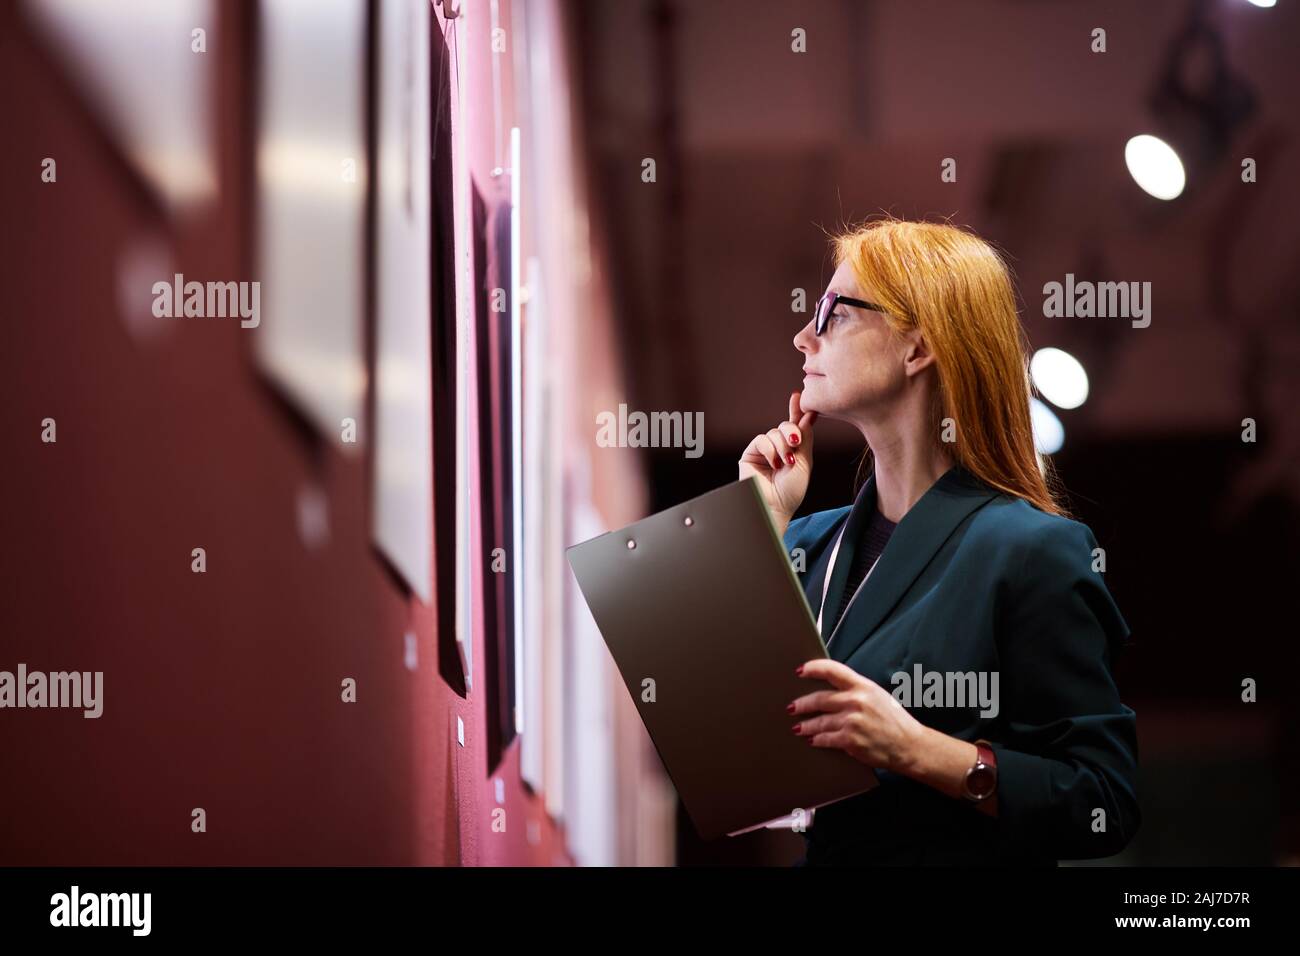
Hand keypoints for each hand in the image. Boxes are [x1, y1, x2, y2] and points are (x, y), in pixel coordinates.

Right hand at [738, 390, 816, 526]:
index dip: (796, 410)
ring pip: (774, 432)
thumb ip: (805, 438)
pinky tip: (774, 464)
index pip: (795, 425)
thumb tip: (809, 415)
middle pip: (785, 425)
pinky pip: (761, 440)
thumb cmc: (792, 490)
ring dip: (782, 446)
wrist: (776, 506)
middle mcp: (778, 447)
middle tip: (796, 443)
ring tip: (785, 463)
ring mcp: (763, 450)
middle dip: (792, 431)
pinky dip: (770, 450)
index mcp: (793, 449)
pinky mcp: (750, 454)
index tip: (797, 396)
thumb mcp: (805, 462)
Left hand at [789, 658, 924, 773]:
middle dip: (802, 704)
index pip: (833, 670)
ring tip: (799, 727)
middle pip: (819, 699)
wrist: (909, 745)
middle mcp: (856, 701)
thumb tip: (832, 690)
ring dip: (806, 725)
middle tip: (793, 707)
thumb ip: (856, 691)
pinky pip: (826, 738)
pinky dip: (817, 739)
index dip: (813, 668)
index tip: (800, 670)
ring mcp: (852, 721)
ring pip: (820, 721)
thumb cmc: (895, 721)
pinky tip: (813, 740)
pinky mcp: (850, 740)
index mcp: (863, 686)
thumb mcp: (877, 696)